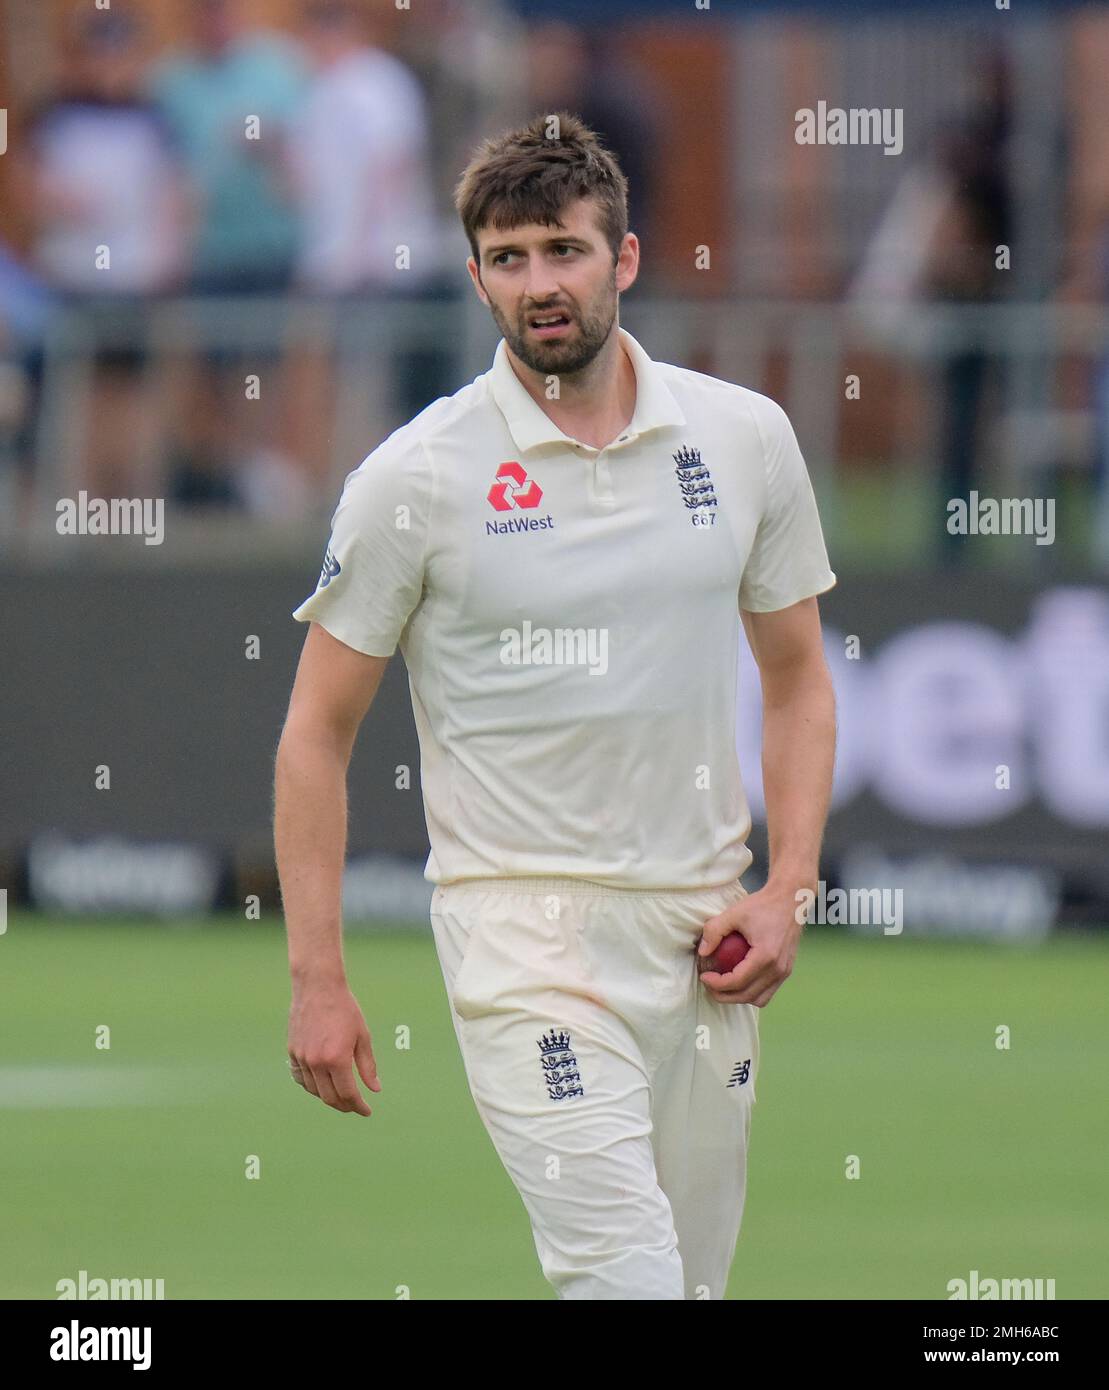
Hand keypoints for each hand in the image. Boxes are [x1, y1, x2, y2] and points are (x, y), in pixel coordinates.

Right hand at [288, 979, 381, 1114]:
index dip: (358, 1106)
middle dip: (344, 1106)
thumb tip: (375, 1089)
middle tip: (355, 1106)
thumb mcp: (362, 1036)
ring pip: (314, 1090)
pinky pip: (301, 1078)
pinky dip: (312, 1086)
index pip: (348, 1094)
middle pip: (330, 1097)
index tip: (367, 1110)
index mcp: (337, 1059)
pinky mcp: (293, 1052)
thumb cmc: (345, 1009)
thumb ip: (368, 1066)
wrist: (318, 987)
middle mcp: (317, 1062)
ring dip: (328, 1097)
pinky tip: (321, 1085)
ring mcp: (302, 1058)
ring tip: (341, 1096)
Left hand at [696, 882, 805, 1007]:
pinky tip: (739, 981)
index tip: (704, 976)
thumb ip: (715, 931)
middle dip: (724, 995)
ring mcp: (785, 971)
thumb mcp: (734, 913)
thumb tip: (703, 952)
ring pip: (759, 999)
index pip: (737, 981)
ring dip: (739, 997)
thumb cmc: (763, 905)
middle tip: (709, 985)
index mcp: (766, 956)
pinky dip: (752, 992)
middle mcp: (778, 969)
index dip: (717, 983)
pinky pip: (768, 991)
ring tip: (723, 986)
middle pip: (747, 995)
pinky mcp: (787, 970)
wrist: (791, 900)